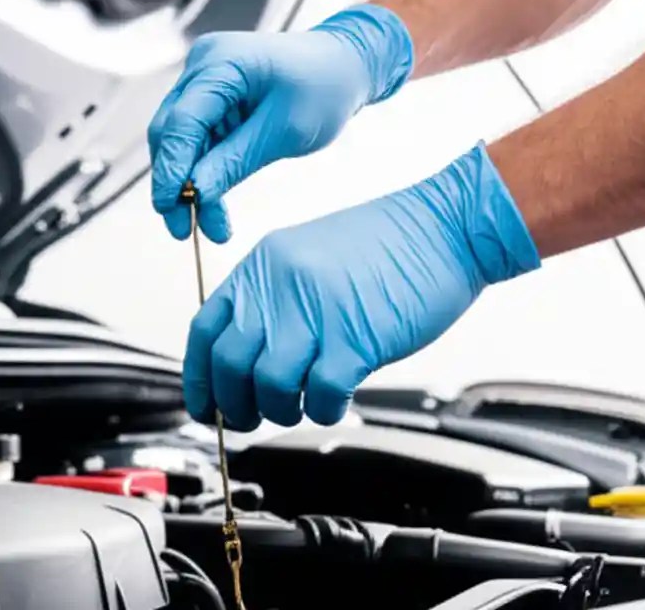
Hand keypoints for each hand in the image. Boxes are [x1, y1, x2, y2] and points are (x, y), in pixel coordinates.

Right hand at [149, 4, 413, 242]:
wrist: (343, 66)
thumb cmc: (323, 89)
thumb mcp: (284, 132)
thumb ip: (234, 161)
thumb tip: (195, 193)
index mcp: (221, 63)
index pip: (182, 121)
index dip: (171, 168)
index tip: (168, 208)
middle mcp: (202, 67)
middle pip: (171, 132)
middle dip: (175, 182)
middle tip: (183, 230)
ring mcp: (203, 80)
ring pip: (181, 142)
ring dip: (191, 185)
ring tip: (211, 227)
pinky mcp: (210, 97)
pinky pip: (198, 139)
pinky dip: (205, 172)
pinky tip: (213, 205)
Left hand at [183, 144, 540, 429]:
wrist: (445, 226)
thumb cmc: (386, 246)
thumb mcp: (306, 258)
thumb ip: (274, 302)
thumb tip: (249, 362)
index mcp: (262, 266)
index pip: (205, 330)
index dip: (199, 376)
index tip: (203, 403)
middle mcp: (280, 287)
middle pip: (230, 364)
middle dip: (234, 405)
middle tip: (249, 417)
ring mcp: (317, 313)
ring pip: (270, 386)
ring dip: (280, 410)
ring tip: (300, 406)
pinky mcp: (356, 339)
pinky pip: (321, 395)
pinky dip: (324, 410)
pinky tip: (335, 401)